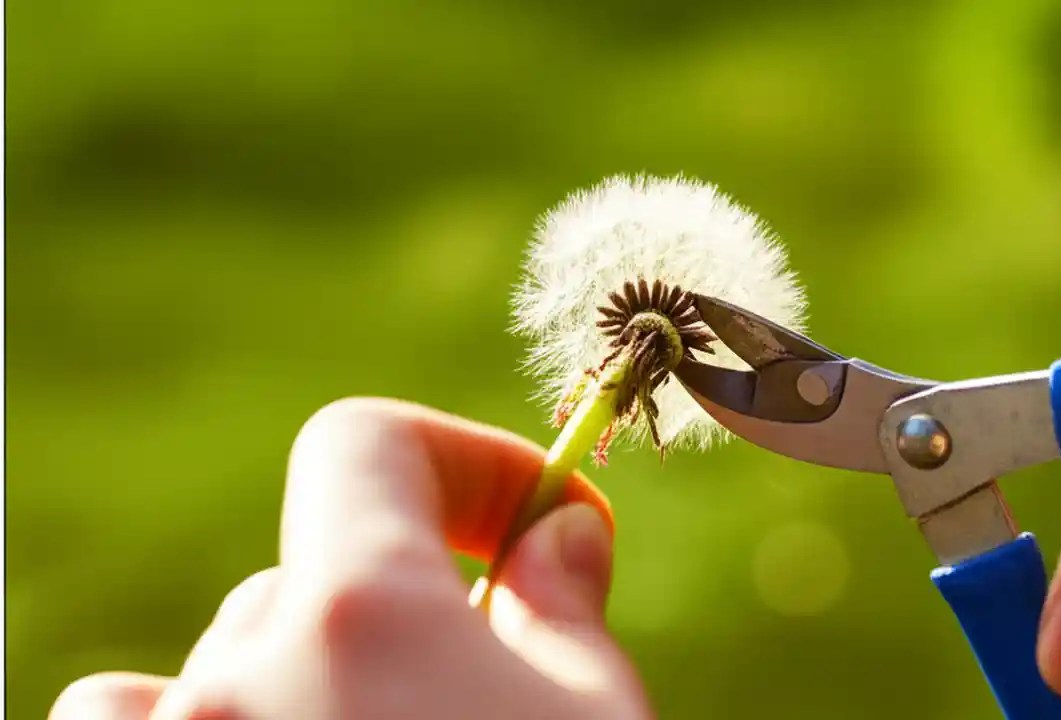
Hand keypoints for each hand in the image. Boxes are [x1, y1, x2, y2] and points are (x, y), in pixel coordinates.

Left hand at [50, 398, 652, 718]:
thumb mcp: (602, 718)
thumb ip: (565, 604)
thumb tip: (559, 529)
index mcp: (361, 612)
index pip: (365, 442)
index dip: (460, 460)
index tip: (532, 520)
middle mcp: (238, 676)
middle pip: (302, 567)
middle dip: (403, 596)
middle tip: (487, 665)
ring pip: (206, 657)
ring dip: (289, 666)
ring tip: (365, 715)